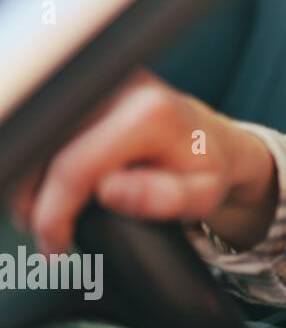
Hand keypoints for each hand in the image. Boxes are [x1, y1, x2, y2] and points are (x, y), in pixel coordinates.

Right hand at [3, 67, 277, 255]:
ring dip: (33, 183)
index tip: (55, 243)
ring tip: (50, 215)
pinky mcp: (87, 88)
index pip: (76, 167)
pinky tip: (53, 190)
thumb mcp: (202, 194)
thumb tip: (110, 190)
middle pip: (45, 152)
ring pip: (37, 140)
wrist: (211, 138)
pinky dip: (41, 164)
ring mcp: (101, 84)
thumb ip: (164, 197)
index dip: (55, 213)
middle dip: (35, 199)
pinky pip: (46, 130)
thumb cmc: (205, 169)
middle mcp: (120, 89)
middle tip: (49, 233)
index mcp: (149, 113)